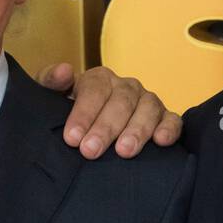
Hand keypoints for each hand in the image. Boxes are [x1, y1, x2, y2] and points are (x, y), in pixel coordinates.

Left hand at [36, 62, 181, 158]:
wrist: (88, 132)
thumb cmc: (66, 114)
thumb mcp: (50, 98)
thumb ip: (49, 82)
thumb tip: (64, 71)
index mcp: (99, 79)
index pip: (94, 89)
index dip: (83, 113)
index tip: (72, 138)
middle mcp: (126, 87)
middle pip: (120, 101)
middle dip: (105, 127)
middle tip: (90, 151)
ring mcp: (147, 102)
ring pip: (148, 109)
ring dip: (137, 130)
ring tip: (124, 152)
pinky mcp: (164, 118)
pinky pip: (173, 120)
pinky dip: (169, 128)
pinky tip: (161, 141)